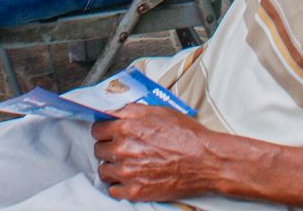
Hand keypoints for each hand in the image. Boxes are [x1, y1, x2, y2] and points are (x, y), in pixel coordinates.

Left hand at [92, 105, 221, 202]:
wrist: (205, 161)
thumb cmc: (187, 135)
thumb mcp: (159, 111)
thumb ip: (132, 110)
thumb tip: (114, 111)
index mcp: (126, 127)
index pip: (97, 129)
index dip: (105, 131)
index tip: (110, 134)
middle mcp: (123, 149)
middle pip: (99, 150)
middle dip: (109, 148)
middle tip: (122, 149)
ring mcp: (127, 172)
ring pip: (104, 171)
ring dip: (113, 167)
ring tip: (127, 165)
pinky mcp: (135, 191)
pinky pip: (113, 190)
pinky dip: (120, 185)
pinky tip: (131, 179)